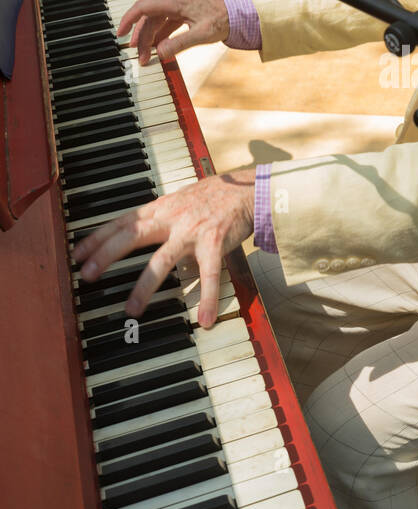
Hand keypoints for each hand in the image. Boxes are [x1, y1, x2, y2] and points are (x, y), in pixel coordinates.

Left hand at [72, 170, 255, 328]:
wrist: (248, 190)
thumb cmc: (213, 197)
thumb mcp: (178, 202)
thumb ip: (158, 218)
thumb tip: (134, 234)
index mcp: (160, 208)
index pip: (121, 222)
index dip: (97, 237)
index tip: (77, 254)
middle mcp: (172, 217)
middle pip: (131, 236)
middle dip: (106, 255)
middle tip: (87, 275)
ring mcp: (193, 231)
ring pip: (162, 260)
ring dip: (145, 287)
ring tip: (132, 309)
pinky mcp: (215, 243)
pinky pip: (210, 275)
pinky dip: (207, 298)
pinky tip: (204, 319)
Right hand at [117, 0, 230, 65]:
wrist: (238, 12)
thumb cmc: (223, 19)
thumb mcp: (202, 34)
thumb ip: (179, 43)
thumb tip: (160, 53)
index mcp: (176, 2)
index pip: (144, 7)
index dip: (129, 19)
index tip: (120, 33)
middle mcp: (174, 0)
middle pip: (149, 18)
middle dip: (142, 38)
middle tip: (140, 57)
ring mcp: (178, 5)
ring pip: (156, 21)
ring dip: (150, 38)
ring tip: (146, 56)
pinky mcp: (182, 11)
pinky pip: (165, 23)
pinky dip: (160, 35)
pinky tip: (157, 47)